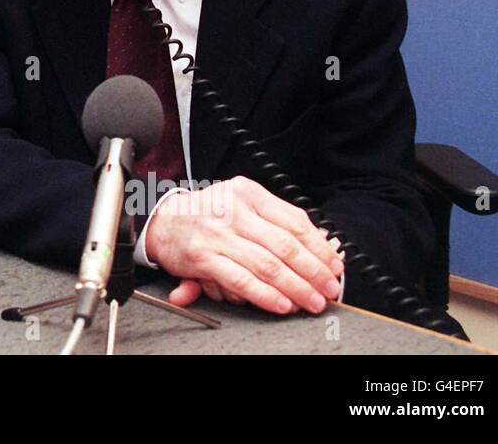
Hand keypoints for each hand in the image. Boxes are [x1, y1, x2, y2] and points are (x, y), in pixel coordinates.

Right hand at [145, 176, 343, 314]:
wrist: (163, 220)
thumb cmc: (208, 214)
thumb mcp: (241, 204)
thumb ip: (275, 221)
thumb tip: (319, 244)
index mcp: (248, 193)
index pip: (294, 220)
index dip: (320, 247)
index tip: (334, 265)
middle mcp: (234, 210)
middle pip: (286, 245)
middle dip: (313, 272)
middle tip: (328, 289)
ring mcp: (218, 234)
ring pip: (268, 266)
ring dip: (296, 288)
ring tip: (311, 301)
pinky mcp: (204, 258)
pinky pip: (242, 280)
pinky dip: (265, 295)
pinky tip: (281, 303)